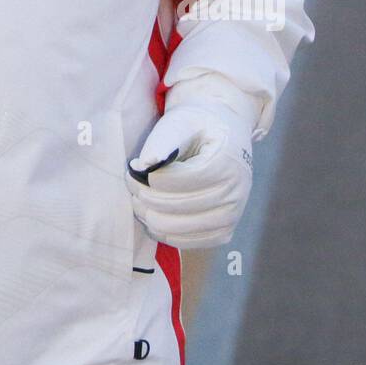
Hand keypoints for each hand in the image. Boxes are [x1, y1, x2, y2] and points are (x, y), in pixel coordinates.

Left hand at [124, 82, 255, 250]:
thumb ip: (162, 141)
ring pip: (176, 230)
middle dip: (145, 196)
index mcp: (226, 163)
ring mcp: (231, 217)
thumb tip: (143, 165)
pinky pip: (184, 242)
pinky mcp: (223, 233)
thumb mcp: (181, 121)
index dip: (150, 178)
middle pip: (176, 208)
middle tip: (131, 181)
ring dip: (149, 214)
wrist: (226, 136)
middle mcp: (234, 194)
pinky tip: (153, 210)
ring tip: (138, 196)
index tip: (133, 166)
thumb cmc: (198, 126)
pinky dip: (162, 230)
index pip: (180, 182)